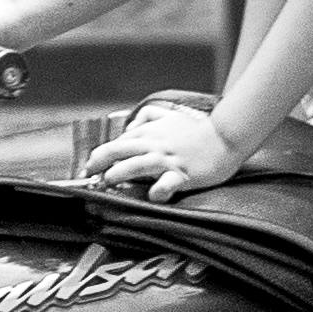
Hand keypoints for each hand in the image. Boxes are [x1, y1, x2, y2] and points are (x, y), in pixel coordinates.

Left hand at [88, 101, 241, 197]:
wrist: (225, 136)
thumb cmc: (198, 129)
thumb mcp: (170, 115)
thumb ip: (148, 116)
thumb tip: (129, 125)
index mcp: (151, 133)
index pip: (119, 142)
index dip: (101, 154)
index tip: (90, 166)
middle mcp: (156, 145)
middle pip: (121, 150)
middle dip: (100, 161)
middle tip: (87, 173)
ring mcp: (169, 160)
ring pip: (138, 164)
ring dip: (120, 172)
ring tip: (108, 179)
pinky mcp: (184, 174)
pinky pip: (168, 183)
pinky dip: (159, 190)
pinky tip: (153, 196)